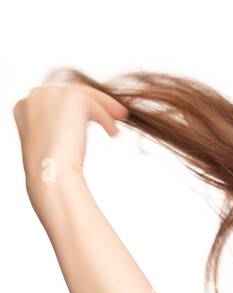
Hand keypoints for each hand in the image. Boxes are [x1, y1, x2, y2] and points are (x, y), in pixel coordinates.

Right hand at [13, 81, 128, 198]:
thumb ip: (56, 127)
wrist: (51, 171)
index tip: (91, 116)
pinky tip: (114, 133)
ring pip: (86, 96)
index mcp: (25, 106)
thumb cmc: (51, 167)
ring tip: (119, 121)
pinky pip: (95, 105)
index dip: (76, 107)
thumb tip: (74, 125)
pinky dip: (106, 118)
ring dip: (104, 109)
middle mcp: (36, 95)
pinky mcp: (71, 97)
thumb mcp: (49, 142)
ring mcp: (52, 93)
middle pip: (72, 92)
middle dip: (94, 103)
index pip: (56, 99)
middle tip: (114, 113)